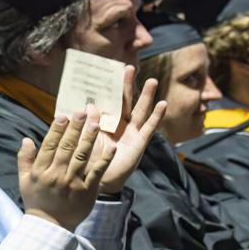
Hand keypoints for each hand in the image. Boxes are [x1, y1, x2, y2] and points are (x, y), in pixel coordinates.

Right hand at [18, 106, 112, 230]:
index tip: (64, 116)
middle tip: (83, 112)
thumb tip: (27, 139)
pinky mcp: (87, 191)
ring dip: (89, 139)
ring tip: (96, 123)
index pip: (50, 145)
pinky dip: (105, 160)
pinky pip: (97, 173)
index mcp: (41, 171)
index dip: (57, 129)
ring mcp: (73, 183)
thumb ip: (24, 159)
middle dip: (75, 128)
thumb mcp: (24, 180)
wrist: (50, 226)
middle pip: (67, 147)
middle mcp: (57, 175)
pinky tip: (112, 148)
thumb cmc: (37, 201)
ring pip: (82, 156)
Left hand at [92, 67, 166, 194]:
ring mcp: (131, 132)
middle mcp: (119, 124)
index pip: (109, 100)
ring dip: (146, 96)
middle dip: (128, 85)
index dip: (110, 87)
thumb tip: (89, 104)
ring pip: (140, 110)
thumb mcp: (85, 139)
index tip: (111, 70)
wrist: (97, 181)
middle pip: (125, 101)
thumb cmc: (88, 160)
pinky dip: (156, 116)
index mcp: (105, 121)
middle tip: (130, 67)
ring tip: (152, 81)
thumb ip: (88, 123)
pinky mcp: (139, 142)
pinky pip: (149, 127)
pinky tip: (163, 104)